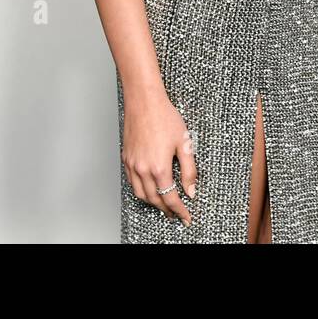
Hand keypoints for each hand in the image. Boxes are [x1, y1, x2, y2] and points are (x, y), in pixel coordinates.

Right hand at [120, 87, 197, 224]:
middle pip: (155, 199)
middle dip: (166, 210)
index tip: (186, 217)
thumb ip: (189, 170)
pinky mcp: (126, 158)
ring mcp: (132, 164)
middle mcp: (143, 169)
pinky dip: (141, 190)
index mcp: (159, 167)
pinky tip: (149, 188)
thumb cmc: (165, 117)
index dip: (180, 210)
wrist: (144, 101)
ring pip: (140, 194)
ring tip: (164, 205)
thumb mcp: (185, 143)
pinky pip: (132, 182)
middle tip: (176, 214)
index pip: (170, 198)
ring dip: (153, 202)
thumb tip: (191, 191)